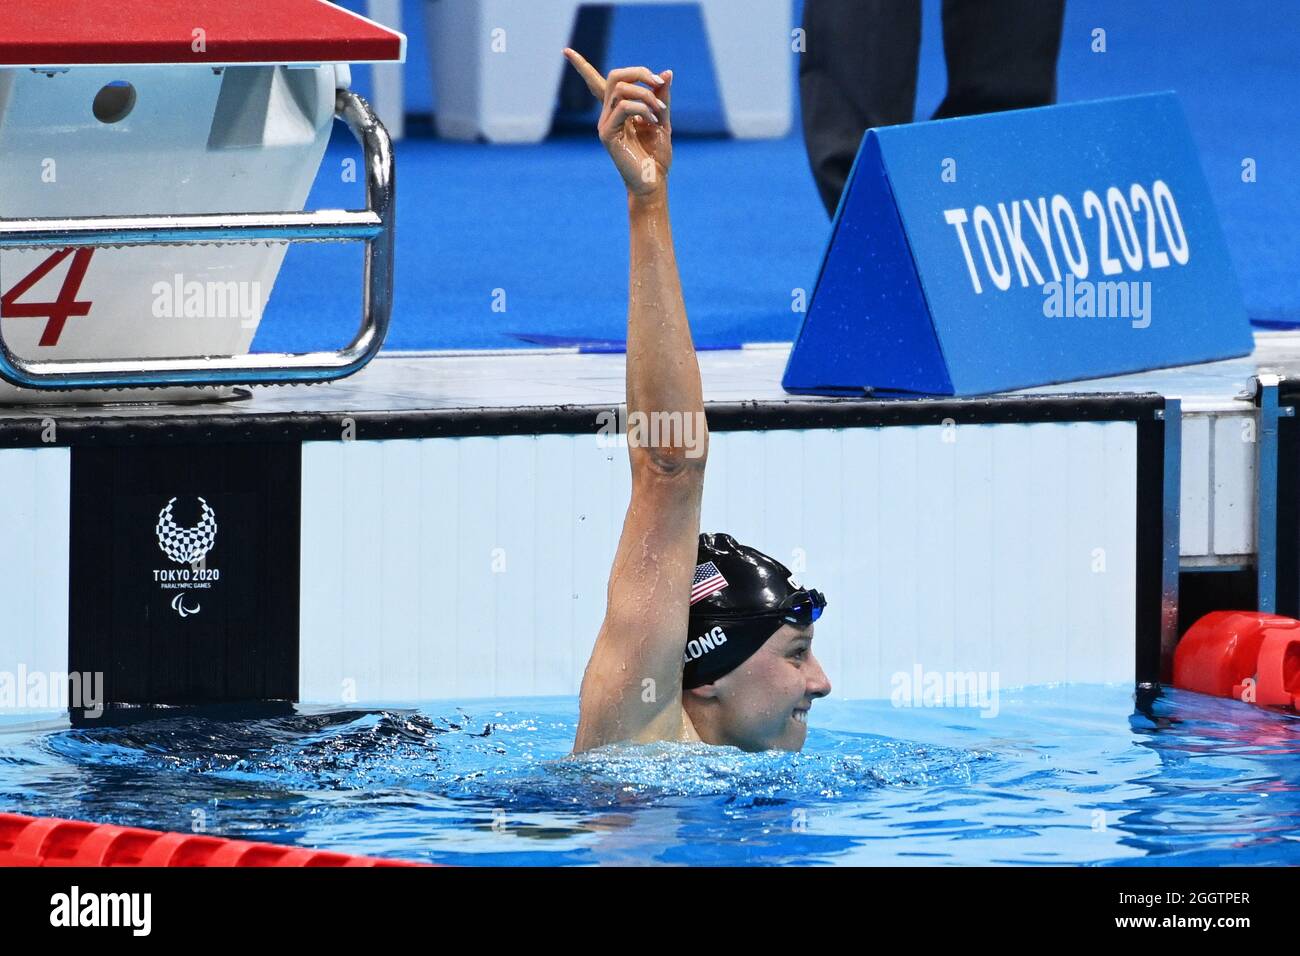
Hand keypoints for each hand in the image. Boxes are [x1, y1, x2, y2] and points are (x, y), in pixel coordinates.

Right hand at [563, 48, 671, 198]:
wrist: (654, 182)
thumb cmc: (657, 156)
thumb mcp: (662, 120)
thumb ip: (661, 97)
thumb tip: (667, 72)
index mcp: (618, 110)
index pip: (596, 83)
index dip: (581, 66)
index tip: (566, 50)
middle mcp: (607, 115)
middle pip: (615, 76)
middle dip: (639, 72)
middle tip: (659, 82)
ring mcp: (605, 124)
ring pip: (621, 89)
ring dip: (646, 94)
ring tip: (659, 110)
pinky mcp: (607, 135)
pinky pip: (623, 107)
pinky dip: (642, 108)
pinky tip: (652, 120)